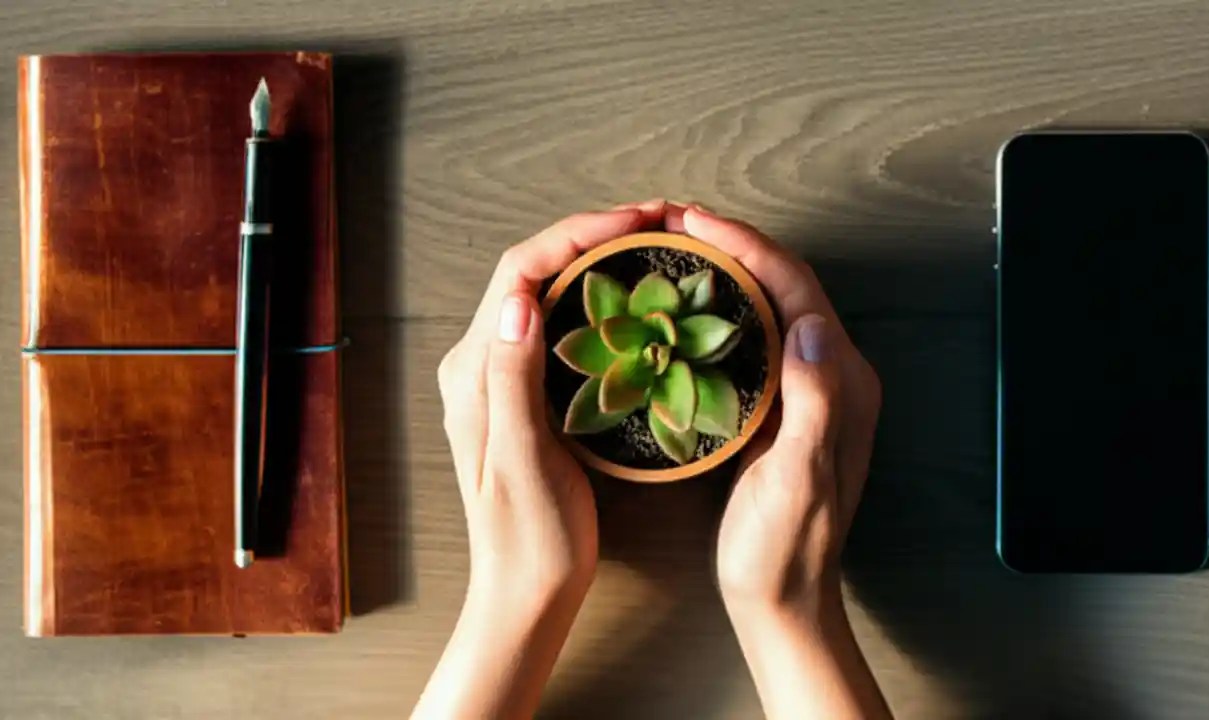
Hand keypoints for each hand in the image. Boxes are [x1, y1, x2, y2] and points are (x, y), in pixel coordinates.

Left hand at [419, 207, 650, 718]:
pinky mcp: (525, 392)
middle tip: (656, 221)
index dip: (576, 233)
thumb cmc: (529, 537)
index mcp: (476, 370)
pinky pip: (558, 324)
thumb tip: (519, 298)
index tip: (635, 220)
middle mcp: (481, 362)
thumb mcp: (524, 460)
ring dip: (594, 260)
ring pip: (546, 292)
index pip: (519, 272)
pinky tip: (633, 298)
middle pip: (532, 270)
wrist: (525, 591)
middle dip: (591, 234)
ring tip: (651, 243)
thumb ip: (513, 380)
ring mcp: (502, 376)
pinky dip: (596, 299)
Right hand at [676, 205, 889, 718]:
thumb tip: (813, 324)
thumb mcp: (797, 481)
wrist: (784, 602)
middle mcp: (835, 377)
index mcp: (843, 384)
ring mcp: (812, 391)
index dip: (748, 246)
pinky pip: (758, 337)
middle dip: (736, 244)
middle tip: (676, 224)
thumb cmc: (784, 552)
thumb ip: (813, 403)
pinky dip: (724, 309)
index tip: (695, 223)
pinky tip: (687, 307)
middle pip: (788, 286)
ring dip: (729, 269)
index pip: (799, 290)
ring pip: (772, 307)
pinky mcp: (787, 407)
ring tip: (676, 250)